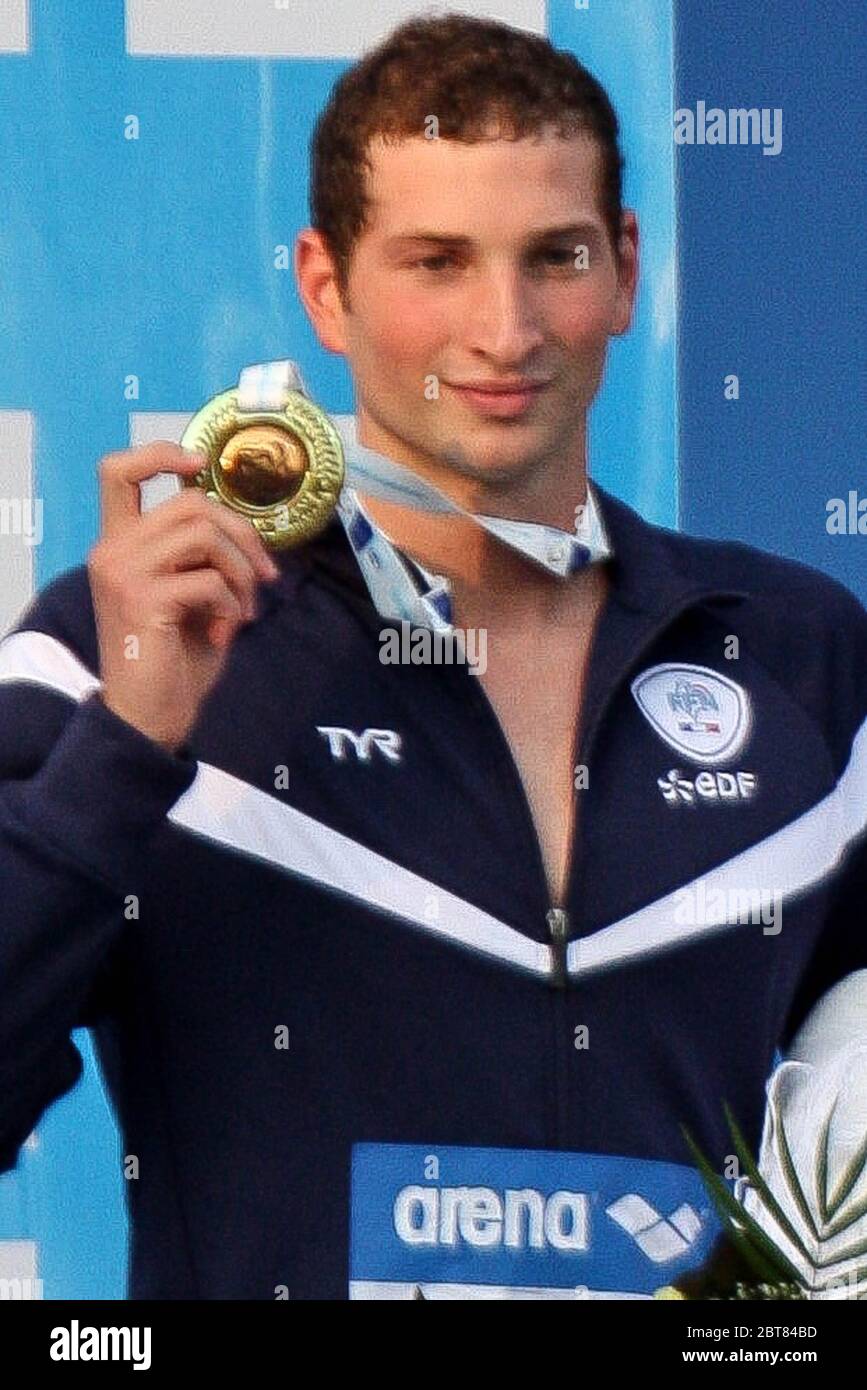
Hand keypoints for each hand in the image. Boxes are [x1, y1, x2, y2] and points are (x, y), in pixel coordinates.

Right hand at [87, 442, 279, 751]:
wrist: (149, 716)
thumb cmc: (173, 659)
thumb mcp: (188, 596)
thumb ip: (201, 557)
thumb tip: (242, 530)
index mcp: (118, 544)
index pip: (119, 471)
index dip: (162, 454)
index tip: (201, 464)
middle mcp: (112, 550)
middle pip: (190, 502)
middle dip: (242, 534)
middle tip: (265, 575)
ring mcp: (123, 572)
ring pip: (204, 533)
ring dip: (241, 571)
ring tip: (243, 607)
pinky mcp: (143, 599)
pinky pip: (210, 579)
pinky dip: (232, 604)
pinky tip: (226, 630)